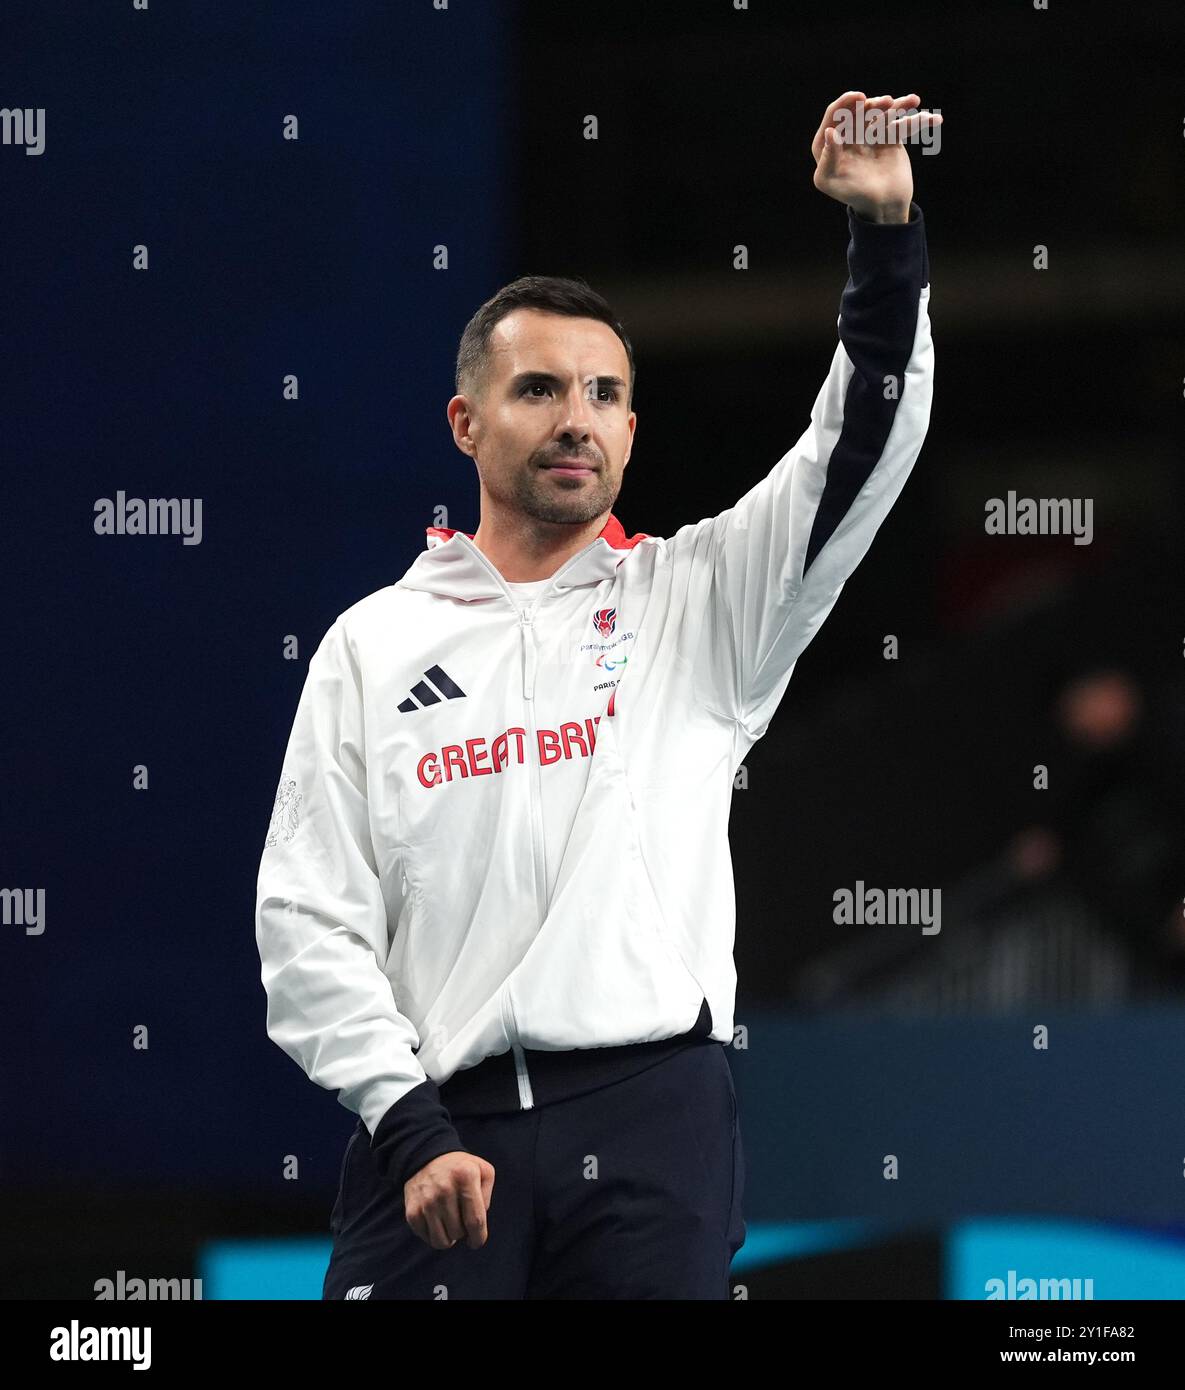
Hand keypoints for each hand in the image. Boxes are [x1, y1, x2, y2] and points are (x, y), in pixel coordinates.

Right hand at [403, 1150, 494, 1249]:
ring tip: (450, 1223)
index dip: (479, 1237)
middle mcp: (444, 1189)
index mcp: (465, 1177)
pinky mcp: (412, 1211)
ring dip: (449, 1237)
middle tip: (461, 1219)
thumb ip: (487, 1196)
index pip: (475, 1221)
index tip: (476, 1241)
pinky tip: (437, 1221)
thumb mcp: (483, 1170)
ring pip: (442, 1241)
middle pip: (458, 1232)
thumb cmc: (460, 1168)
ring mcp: (426, 1201)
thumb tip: (478, 1223)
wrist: (426, 1156)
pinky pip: (427, 1238)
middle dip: (463, 1232)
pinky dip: (434, 1234)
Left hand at [811, 91, 941, 223]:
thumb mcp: (830, 181)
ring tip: (913, 100)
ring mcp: (870, 135)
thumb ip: (826, 158)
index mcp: (829, 142)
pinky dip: (918, 122)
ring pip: (884, 114)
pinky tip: (934, 120)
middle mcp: (848, 134)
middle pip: (861, 110)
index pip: (835, 115)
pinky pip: (902, 125)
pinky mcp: (889, 138)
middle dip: (875, 103)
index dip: (846, 103)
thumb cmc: (851, 196)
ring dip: (899, 105)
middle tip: (887, 102)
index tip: (861, 98)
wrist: (882, 207)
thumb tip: (831, 132)